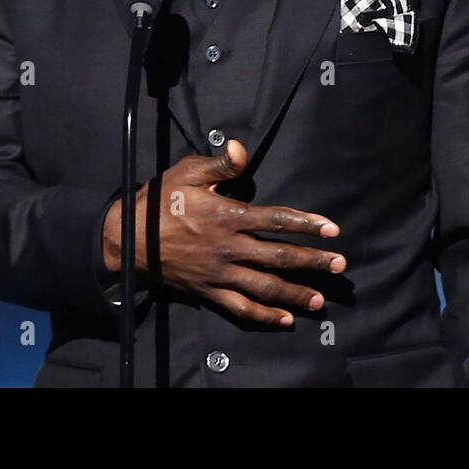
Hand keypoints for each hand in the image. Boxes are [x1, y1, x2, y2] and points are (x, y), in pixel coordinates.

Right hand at [102, 139, 344, 325]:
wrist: (128, 239)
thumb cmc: (160, 201)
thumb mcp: (187, 173)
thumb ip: (219, 163)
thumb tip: (242, 149)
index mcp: (228, 216)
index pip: (277, 220)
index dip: (307, 224)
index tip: (332, 229)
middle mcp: (229, 248)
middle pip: (278, 257)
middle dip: (312, 262)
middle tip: (340, 265)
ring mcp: (219, 273)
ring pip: (264, 287)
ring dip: (295, 293)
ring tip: (320, 300)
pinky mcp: (208, 291)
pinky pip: (240, 308)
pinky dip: (264, 316)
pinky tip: (285, 319)